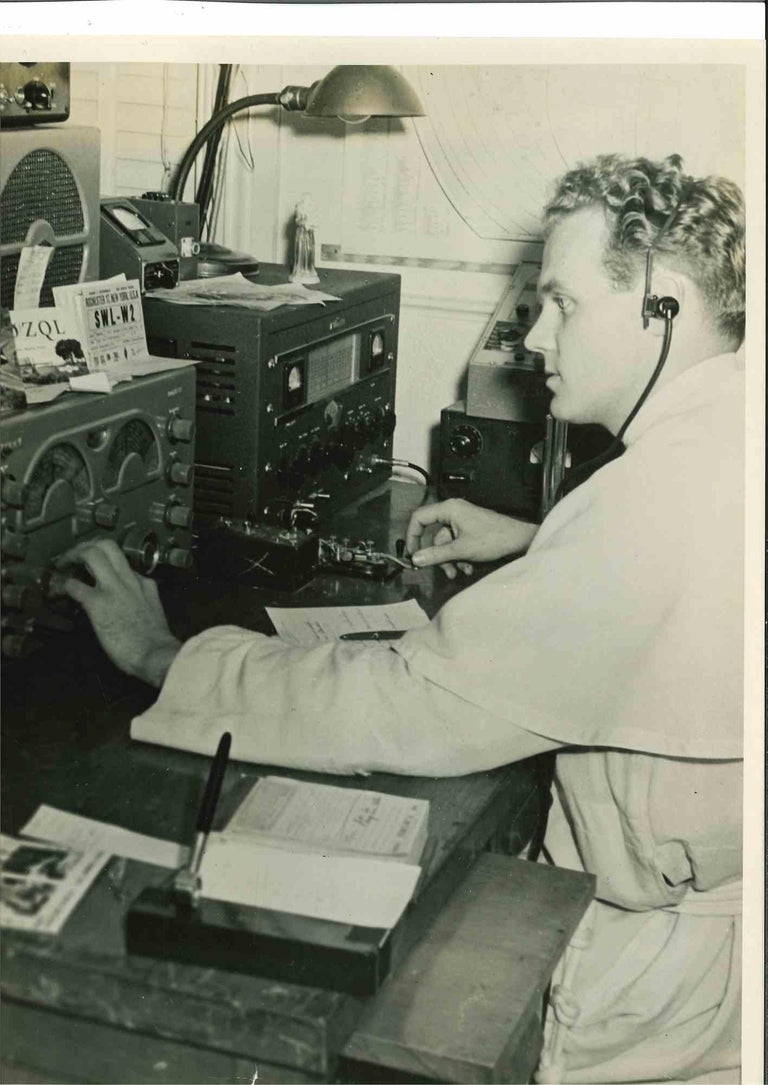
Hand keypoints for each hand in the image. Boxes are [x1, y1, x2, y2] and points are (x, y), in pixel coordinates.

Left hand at [51, 539, 180, 686]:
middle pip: (107, 546)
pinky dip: (64, 586)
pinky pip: (75, 586)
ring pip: (92, 554)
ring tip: (63, 563)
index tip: (95, 568)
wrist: (156, 654)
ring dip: (73, 555)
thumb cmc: (157, 640)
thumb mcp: (154, 610)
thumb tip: (134, 596)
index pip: (123, 562)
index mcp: (143, 583)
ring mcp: (112, 589)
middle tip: (75, 555)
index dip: (106, 562)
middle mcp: (128, 580)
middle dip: (87, 546)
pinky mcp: (97, 604)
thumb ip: (145, 597)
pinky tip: (59, 590)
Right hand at [405, 498, 537, 579]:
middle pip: (434, 535)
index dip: (412, 535)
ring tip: (460, 572)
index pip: (419, 518)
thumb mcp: (461, 550)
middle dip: (439, 556)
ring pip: (446, 543)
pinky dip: (459, 556)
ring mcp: (462, 521)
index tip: (411, 553)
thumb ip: (436, 555)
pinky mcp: (469, 530)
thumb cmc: (493, 539)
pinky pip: (456, 544)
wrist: (519, 540)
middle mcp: (453, 512)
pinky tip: (468, 567)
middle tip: (443, 571)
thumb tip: (415, 559)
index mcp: (449, 509)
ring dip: (451, 560)